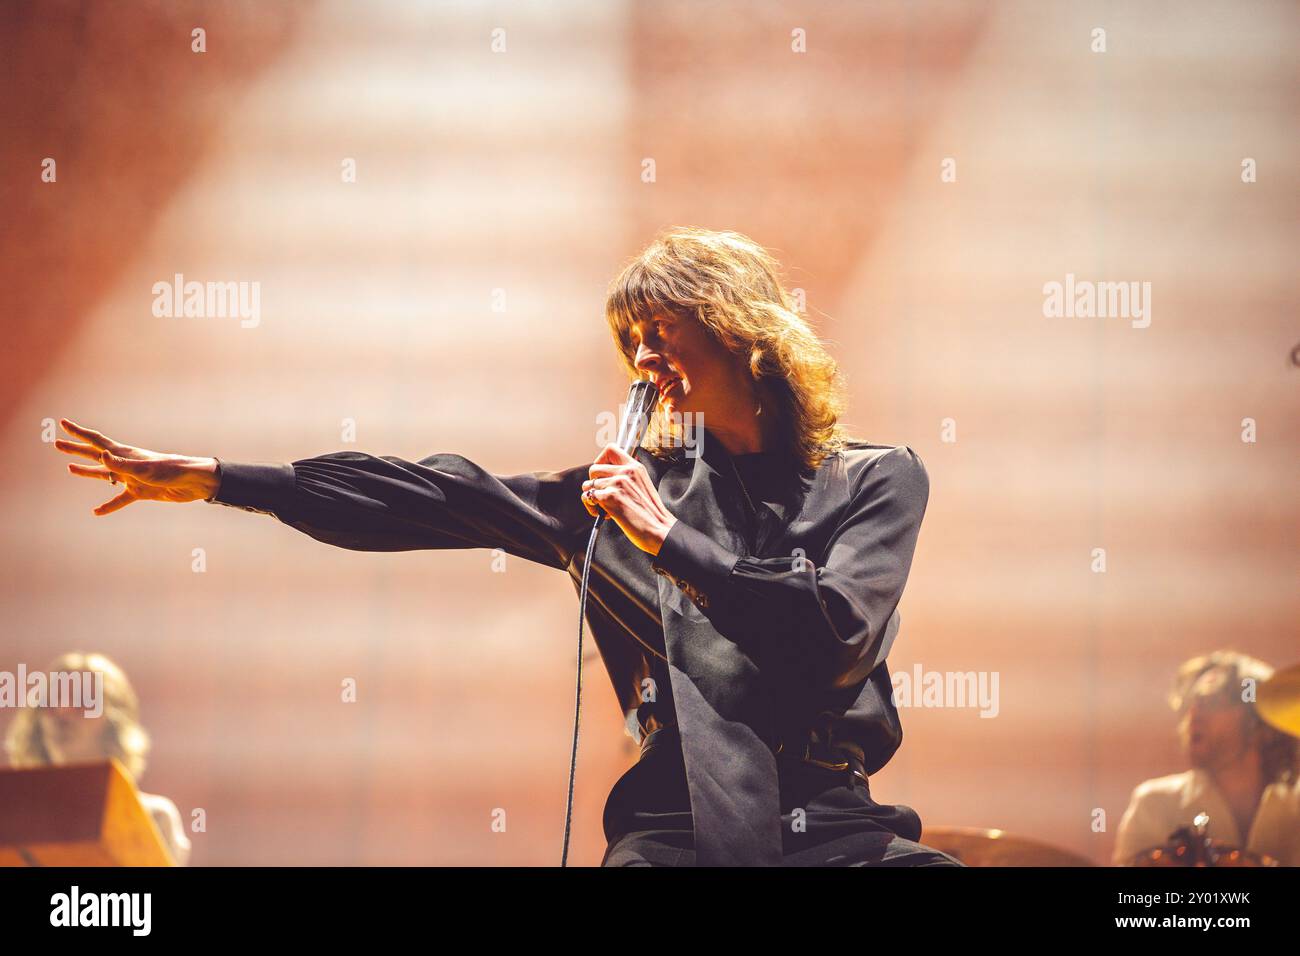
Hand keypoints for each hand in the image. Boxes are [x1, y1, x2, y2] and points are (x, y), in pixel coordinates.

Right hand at [55, 418, 220, 515]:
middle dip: (76, 449)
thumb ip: (121, 464)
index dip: (78, 432)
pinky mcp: (140, 491)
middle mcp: (125, 463)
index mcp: (124, 453)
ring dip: (86, 471)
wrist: (194, 482)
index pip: (96, 441)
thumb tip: (100, 455)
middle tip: (56, 444)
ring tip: (69, 469)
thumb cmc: (172, 470)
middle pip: (94, 454)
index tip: (63, 423)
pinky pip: (119, 499)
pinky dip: (108, 505)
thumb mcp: (144, 468)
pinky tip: (96, 512)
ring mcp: (132, 477)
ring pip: (104, 475)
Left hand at [582, 444, 676, 554]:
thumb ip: (628, 477)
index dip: (601, 461)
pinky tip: (604, 514)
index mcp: (635, 467)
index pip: (610, 449)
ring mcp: (617, 483)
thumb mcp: (643, 486)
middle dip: (593, 483)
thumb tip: (607, 476)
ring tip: (603, 507)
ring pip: (588, 484)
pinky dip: (592, 508)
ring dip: (591, 497)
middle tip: (603, 495)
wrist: (659, 530)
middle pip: (594, 468)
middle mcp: (626, 472)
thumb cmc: (652, 514)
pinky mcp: (610, 496)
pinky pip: (588, 498)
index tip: (602, 474)